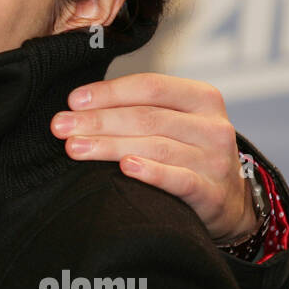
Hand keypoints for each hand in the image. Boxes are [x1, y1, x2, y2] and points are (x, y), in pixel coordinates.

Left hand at [50, 72, 255, 243]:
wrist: (228, 202)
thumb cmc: (187, 152)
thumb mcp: (175, 122)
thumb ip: (138, 109)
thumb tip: (77, 107)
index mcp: (202, 98)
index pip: (150, 87)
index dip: (109, 92)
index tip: (73, 101)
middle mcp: (213, 126)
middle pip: (147, 117)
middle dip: (98, 120)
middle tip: (60, 127)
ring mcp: (216, 160)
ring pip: (155, 146)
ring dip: (109, 146)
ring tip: (74, 148)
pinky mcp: (213, 192)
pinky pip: (179, 179)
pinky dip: (151, 172)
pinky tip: (124, 168)